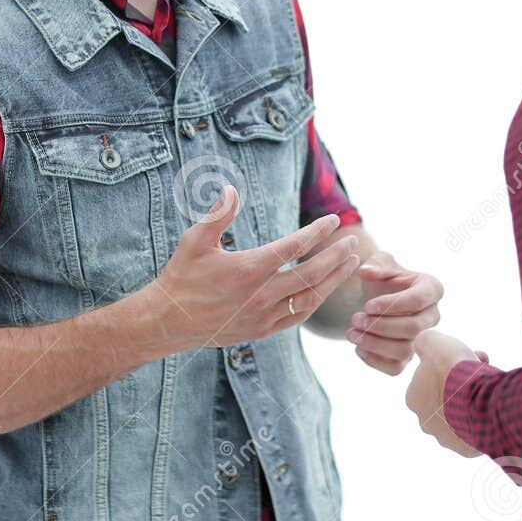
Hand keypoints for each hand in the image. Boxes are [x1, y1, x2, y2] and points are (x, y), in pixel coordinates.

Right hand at [148, 185, 361, 349]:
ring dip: (333, 281)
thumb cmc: (181, 276)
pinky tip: (325, 291)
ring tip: (350, 265)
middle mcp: (259, 295)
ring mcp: (262, 316)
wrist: (167, 321)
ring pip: (309, 299)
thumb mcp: (195, 241)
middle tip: (353, 242)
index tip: (333, 220)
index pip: (293, 247)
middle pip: (310, 274)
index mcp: (248, 269)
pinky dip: (314, 303)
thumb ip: (217, 215)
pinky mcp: (261, 331)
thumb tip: (232, 189)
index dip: (317, 232)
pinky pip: (296, 317)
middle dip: (336, 257)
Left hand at [344, 251, 443, 375]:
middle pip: (413, 328)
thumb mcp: (380, 262)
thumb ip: (375, 264)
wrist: (378, 296)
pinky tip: (358, 348)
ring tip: (352, 333)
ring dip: (375, 344)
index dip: (392, 305)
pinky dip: (374, 361)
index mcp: (431, 288)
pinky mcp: (408, 357)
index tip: (367, 305)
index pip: (418, 300)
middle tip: (355, 318)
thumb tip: (366, 272)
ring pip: (404, 351)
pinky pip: (395, 368)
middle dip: (380, 325)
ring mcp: (422, 339)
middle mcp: (432, 316)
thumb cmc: (384, 276)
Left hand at [405, 329, 487, 456]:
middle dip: (463, 379)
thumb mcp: (433, 341)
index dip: (450, 362)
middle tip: (482, 365)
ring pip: (463, 412)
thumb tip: (423, 343)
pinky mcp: (468, 450)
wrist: (481, 401)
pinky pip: (478, 428)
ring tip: (490, 384)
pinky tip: (493, 404)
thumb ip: (424, 341)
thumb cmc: (454, 369)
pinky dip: (486, 415)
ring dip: (475, 398)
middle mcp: (427, 422)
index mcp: (414, 399)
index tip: (465, 355)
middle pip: (448, 394)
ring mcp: (448, 439)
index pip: (431, 376)